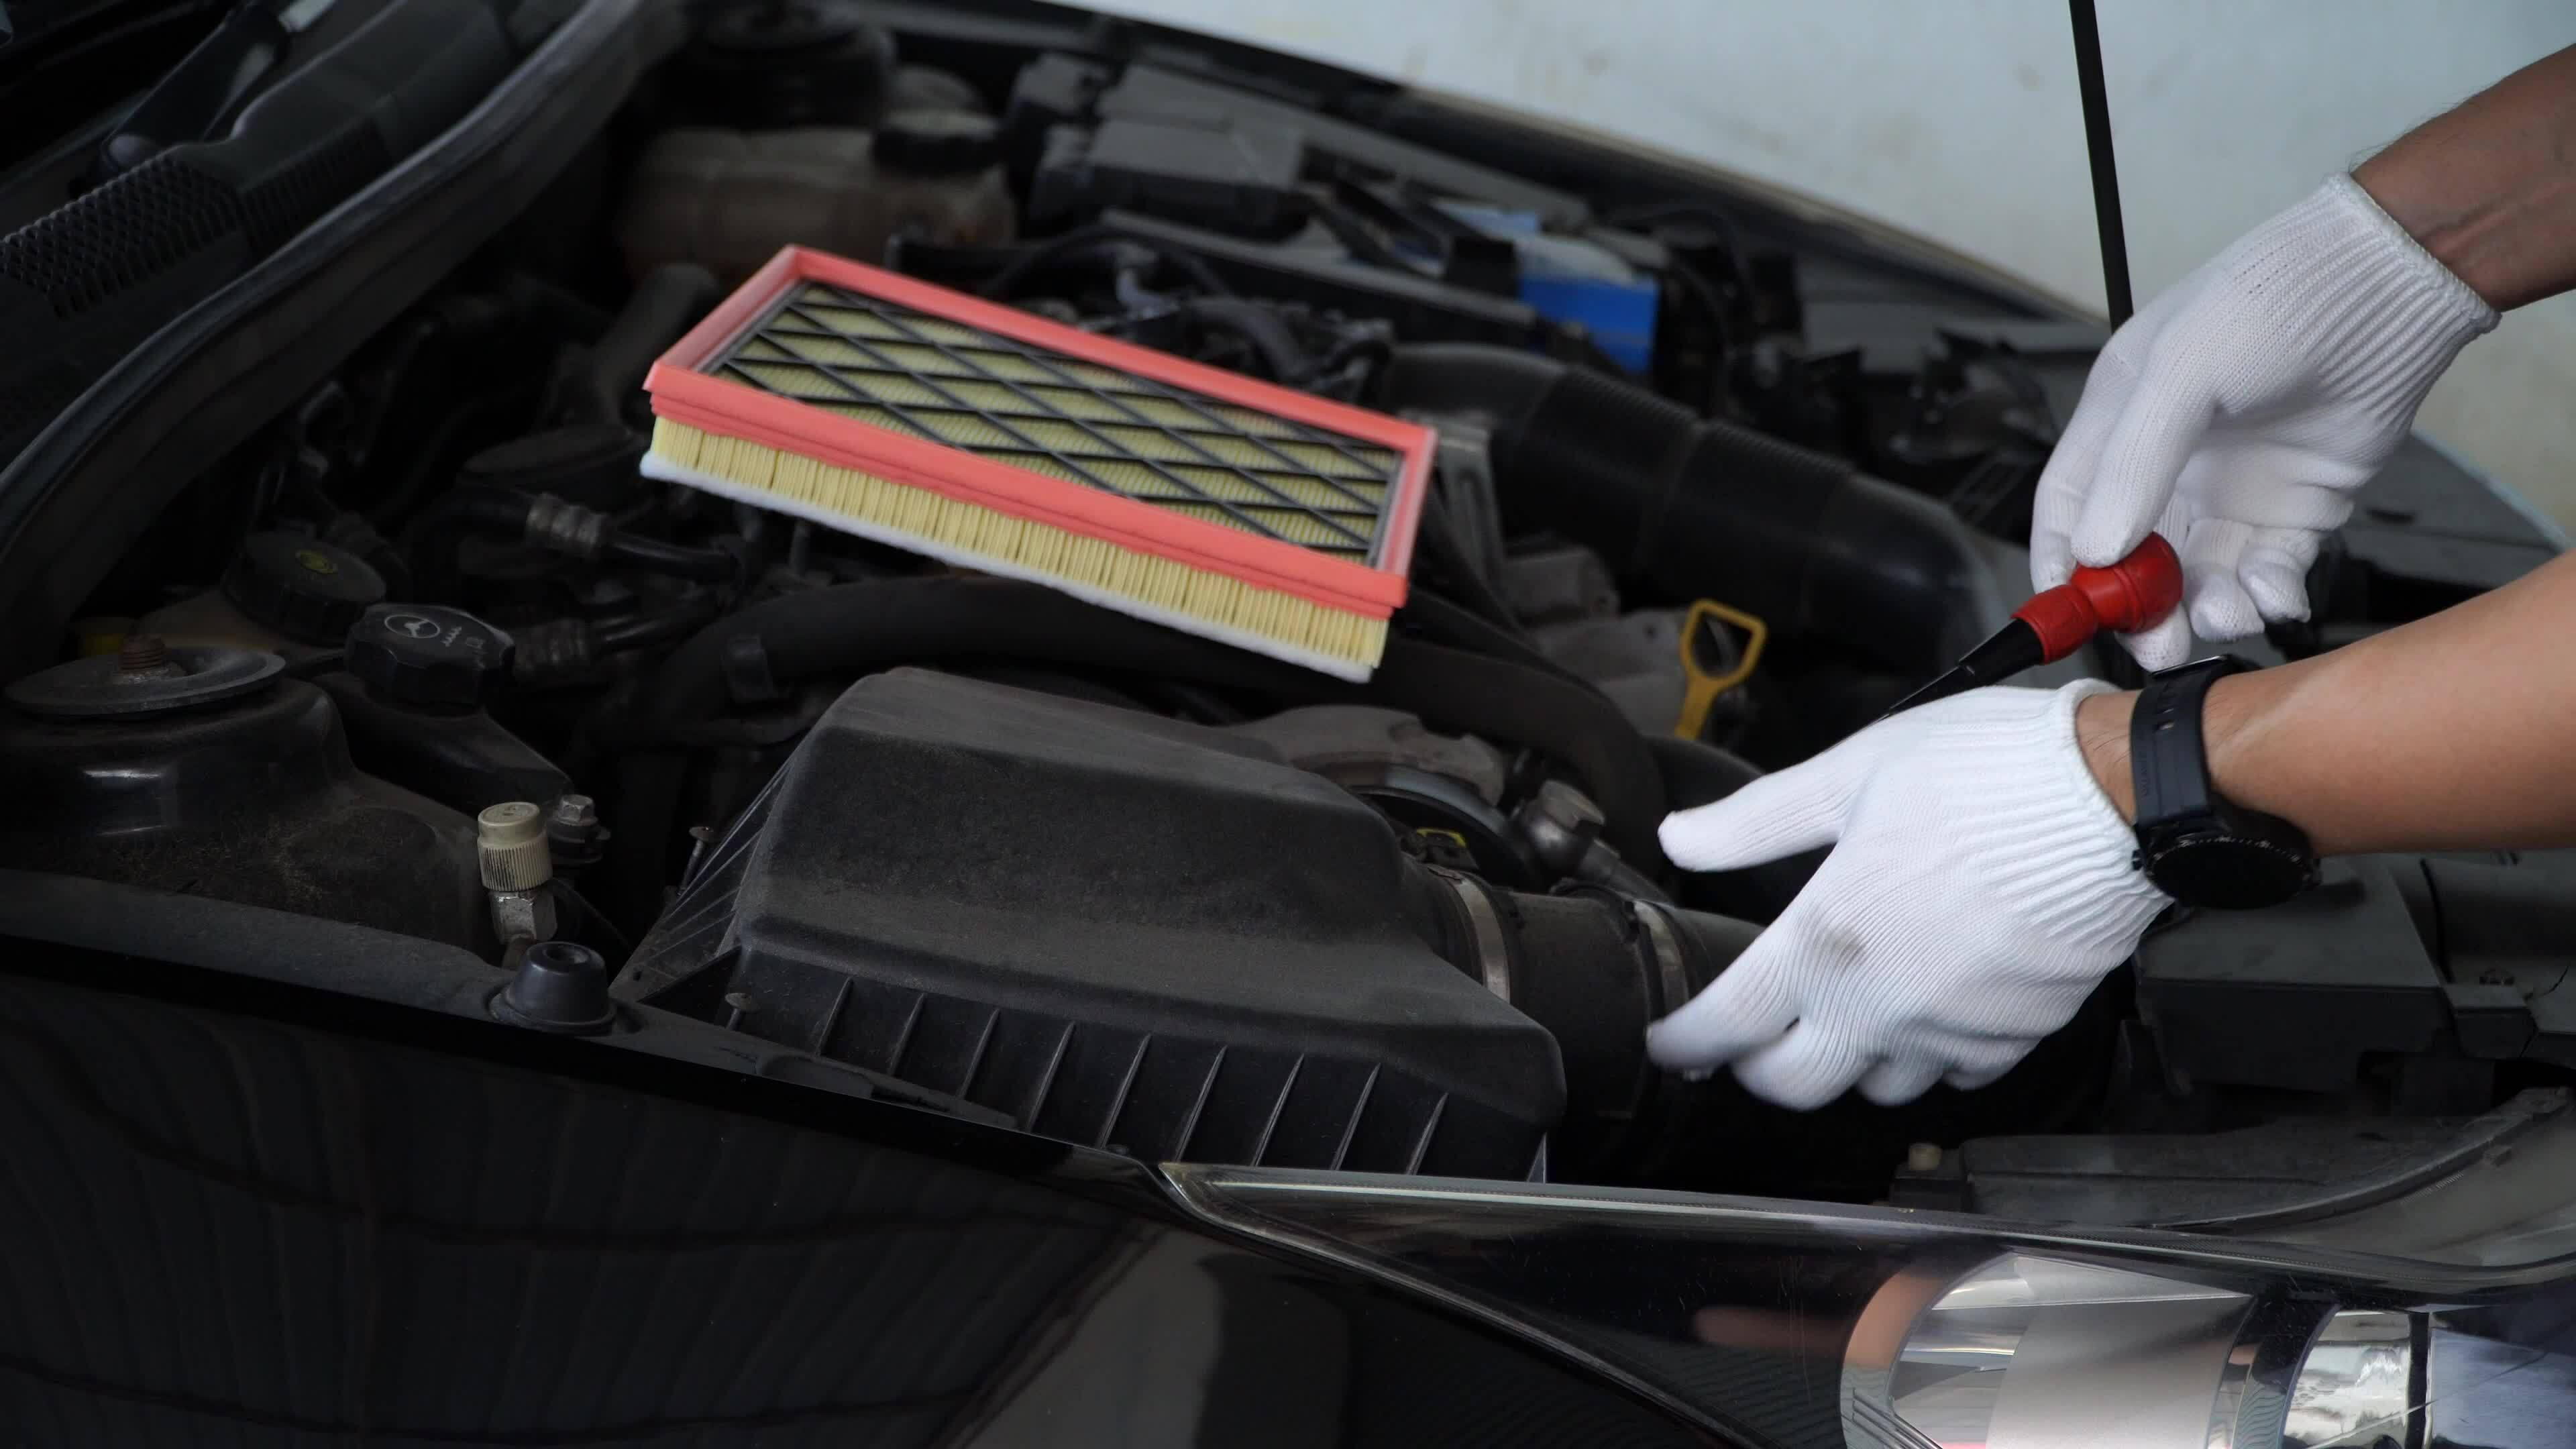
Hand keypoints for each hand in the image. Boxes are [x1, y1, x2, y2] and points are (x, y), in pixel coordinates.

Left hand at [1647, 683, 2169, 1108]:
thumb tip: (1679, 838)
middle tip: (1755, 1032)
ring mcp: (1952, 1031)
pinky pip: (1958, 1073)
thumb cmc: (1983, 774)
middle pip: (1793, 1086)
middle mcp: (1881, 1006)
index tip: (1668, 1040)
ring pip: (1877, 1088)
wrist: (2112, 796)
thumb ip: (1755, 822)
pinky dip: (1934, 1055)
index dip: (1683, 1041)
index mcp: (1824, 942)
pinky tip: (1932, 1006)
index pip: (1727, 1025)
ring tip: (1848, 1011)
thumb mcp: (1849, 774)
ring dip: (1851, 1061)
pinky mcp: (2016, 1036)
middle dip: (1759, 1066)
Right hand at [2030, 176, 2494, 670]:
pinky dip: (2268, 595)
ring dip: (2208, 608)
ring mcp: (2234, 490)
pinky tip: (2276, 597)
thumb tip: (2094, 551)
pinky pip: (2269, 571)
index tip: (2067, 613)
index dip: (2061, 565)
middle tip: (2157, 644)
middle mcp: (2171, 463)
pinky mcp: (2296, 508)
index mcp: (2121, 420)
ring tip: (2229, 615)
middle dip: (2141, 608)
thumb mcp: (2180, 372)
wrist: (2387, 287)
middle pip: (2134, 559)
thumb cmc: (2272, 299)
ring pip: (2201, 576)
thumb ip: (2134, 463)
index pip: (2068, 508)